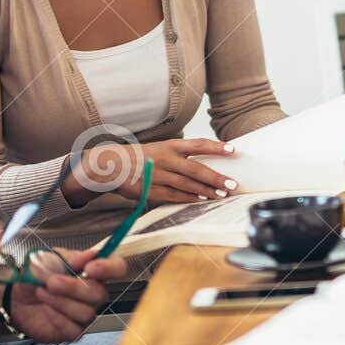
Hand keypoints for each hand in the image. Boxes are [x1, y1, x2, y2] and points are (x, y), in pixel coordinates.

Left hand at [8, 249, 128, 342]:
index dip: (109, 268)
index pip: (116, 268)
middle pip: (99, 294)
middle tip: (51, 282)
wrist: (16, 297)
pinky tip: (47, 309)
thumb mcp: (47, 260)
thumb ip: (68, 258)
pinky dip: (58, 318)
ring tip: (42, 292)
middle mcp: (93, 293)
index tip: (90, 268)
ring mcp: (85, 313)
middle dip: (73, 288)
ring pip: (86, 313)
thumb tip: (90, 255)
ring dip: (61, 302)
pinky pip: (74, 330)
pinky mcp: (73, 331)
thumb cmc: (35, 276)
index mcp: (92, 271)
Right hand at [68, 138, 239, 205]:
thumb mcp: (161, 148)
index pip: (198, 144)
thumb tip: (207, 159)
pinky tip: (200, 201)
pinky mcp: (150, 190)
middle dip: (215, 178)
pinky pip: (173, 196)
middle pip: (196, 169)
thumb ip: (181, 154)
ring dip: (205, 191)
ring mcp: (158, 176)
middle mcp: (165, 159)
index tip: (233, 150)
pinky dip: (187, 198)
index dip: (217, 147)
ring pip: (187, 185)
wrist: (111, 165)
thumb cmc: (141, 156)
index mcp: (169, 145)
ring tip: (220, 195)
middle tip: (232, 184)